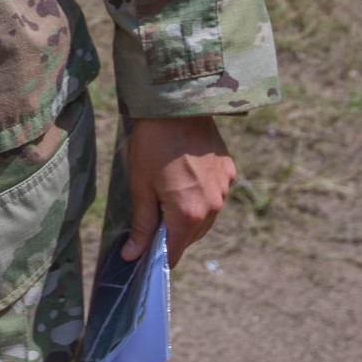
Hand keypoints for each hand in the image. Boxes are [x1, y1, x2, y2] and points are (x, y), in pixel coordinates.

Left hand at [125, 117, 234, 263]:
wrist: (177, 104)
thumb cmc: (152, 145)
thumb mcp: (141, 187)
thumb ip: (141, 225)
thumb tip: (133, 256)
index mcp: (189, 215)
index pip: (175, 253)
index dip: (158, 256)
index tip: (144, 252)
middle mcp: (213, 206)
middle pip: (191, 236)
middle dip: (172, 234)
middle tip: (151, 216)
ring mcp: (224, 188)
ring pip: (206, 216)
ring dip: (189, 215)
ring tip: (168, 193)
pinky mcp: (229, 171)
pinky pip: (215, 194)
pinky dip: (202, 195)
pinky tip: (185, 178)